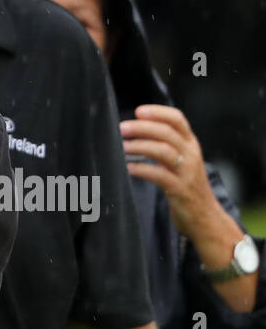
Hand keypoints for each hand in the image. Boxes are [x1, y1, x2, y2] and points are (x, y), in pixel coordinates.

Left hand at [119, 104, 216, 236]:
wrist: (206, 218)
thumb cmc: (187, 186)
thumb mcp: (181, 160)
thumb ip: (165, 144)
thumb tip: (135, 129)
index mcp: (190, 144)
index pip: (177, 119)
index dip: (158, 112)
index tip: (139, 111)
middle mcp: (191, 154)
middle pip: (167, 132)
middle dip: (143, 127)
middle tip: (122, 128)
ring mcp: (187, 172)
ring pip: (164, 151)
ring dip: (140, 146)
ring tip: (123, 146)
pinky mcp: (181, 190)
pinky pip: (160, 175)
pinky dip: (143, 169)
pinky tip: (129, 167)